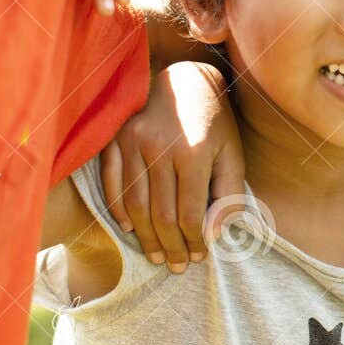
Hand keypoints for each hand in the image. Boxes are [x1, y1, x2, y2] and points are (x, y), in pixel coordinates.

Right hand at [100, 62, 243, 271]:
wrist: (184, 78)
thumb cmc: (214, 122)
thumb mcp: (233, 153)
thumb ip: (228, 195)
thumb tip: (212, 235)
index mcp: (194, 152)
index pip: (190, 213)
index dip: (194, 241)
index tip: (198, 256)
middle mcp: (160, 147)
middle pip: (160, 215)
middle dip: (170, 246)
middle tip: (176, 266)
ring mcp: (132, 142)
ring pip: (134, 205)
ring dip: (145, 237)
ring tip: (156, 255)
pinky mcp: (114, 138)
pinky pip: (111, 184)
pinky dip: (118, 211)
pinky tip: (130, 230)